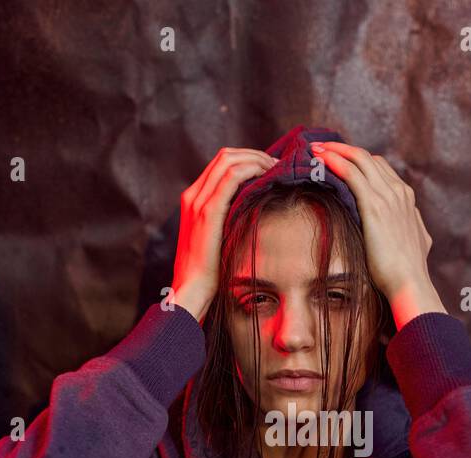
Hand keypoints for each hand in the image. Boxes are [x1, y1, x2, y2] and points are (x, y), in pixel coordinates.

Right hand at [168, 147, 276, 321]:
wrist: (192, 288)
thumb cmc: (210, 270)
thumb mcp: (218, 239)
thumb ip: (229, 220)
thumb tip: (254, 211)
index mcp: (193, 199)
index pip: (221, 163)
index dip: (248, 159)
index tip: (270, 169)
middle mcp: (193, 195)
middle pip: (225, 156)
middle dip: (255, 155)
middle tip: (278, 165)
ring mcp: (198, 201)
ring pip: (228, 160)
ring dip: (257, 159)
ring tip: (277, 169)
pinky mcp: (207, 211)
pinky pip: (231, 177)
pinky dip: (251, 169)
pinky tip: (267, 176)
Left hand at [311, 140, 444, 329]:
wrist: (409, 282)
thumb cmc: (408, 270)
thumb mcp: (415, 241)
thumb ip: (408, 224)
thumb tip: (403, 223)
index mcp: (406, 198)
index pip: (379, 167)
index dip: (356, 160)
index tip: (335, 159)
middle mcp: (398, 191)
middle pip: (368, 158)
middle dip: (342, 149)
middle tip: (319, 147)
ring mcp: (388, 196)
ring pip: (359, 159)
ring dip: (334, 150)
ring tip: (314, 148)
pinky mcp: (374, 205)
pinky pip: (352, 173)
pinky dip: (335, 161)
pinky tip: (320, 158)